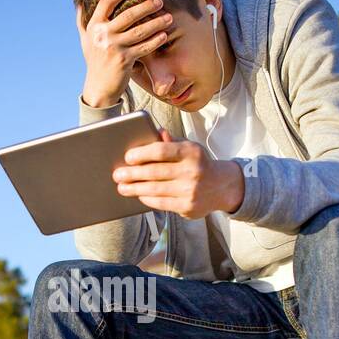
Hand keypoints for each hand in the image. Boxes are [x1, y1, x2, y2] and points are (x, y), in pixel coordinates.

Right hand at [76, 0, 172, 107]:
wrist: (98, 87)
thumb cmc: (94, 61)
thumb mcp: (85, 40)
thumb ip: (82, 21)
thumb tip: (79, 2)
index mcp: (94, 27)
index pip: (106, 2)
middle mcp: (103, 35)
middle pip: (127, 14)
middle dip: (146, 6)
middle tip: (159, 1)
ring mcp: (114, 47)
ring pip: (139, 30)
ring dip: (156, 23)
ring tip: (169, 17)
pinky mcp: (124, 60)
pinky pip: (144, 47)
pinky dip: (155, 41)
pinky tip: (164, 35)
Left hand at [113, 129, 245, 218]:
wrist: (221, 186)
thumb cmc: (198, 163)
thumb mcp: (189, 148)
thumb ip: (171, 142)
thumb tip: (155, 131)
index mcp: (191, 152)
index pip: (162, 150)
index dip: (142, 154)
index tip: (128, 157)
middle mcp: (192, 171)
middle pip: (154, 172)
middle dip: (132, 174)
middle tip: (117, 174)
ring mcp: (190, 191)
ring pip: (155, 189)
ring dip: (134, 188)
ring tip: (122, 187)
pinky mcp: (188, 207)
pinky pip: (161, 203)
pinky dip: (147, 198)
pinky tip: (138, 195)